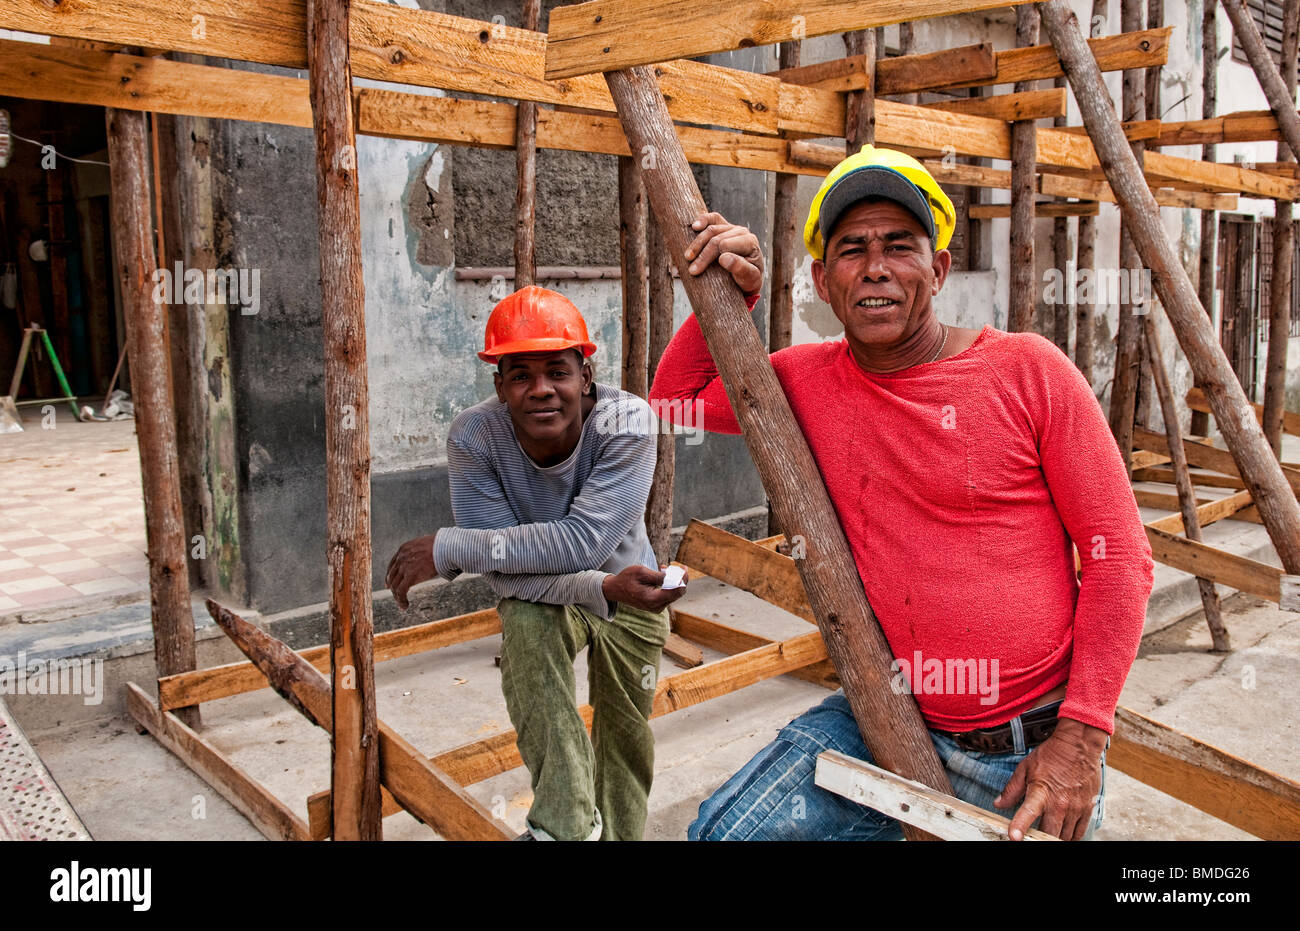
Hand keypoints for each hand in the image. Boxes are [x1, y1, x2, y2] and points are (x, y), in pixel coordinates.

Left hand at [386, 534, 438, 609]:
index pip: (392, 565)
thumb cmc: (443, 546)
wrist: (446, 546)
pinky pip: (401, 591)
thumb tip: (428, 559)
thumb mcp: (426, 546)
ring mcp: (405, 566)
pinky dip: (401, 600)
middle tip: (396, 596)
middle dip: (392, 587)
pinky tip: (405, 606)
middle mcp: (401, 557)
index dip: (390, 576)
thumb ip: (421, 553)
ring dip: (398, 597)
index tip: (389, 584)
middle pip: (392, 576)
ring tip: (403, 605)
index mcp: (404, 549)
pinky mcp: (410, 576)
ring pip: (395, 586)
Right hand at [601, 564, 687, 612]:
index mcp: (653, 599)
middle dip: (678, 578)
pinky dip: (668, 584)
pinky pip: (668, 594)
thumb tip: (676, 577)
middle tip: (673, 566)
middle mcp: (657, 607)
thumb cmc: (626, 579)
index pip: (677, 591)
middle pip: (678, 592)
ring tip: (663, 568)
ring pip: (674, 593)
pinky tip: (661, 575)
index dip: (683, 579)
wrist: (615, 590)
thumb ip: (660, 576)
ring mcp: (657, 607)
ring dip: (672, 580)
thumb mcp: (642, 572)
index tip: (684, 568)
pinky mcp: (656, 605)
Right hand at [684, 211, 764, 295]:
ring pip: (711, 229)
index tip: (698, 271)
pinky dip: (702, 220)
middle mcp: (742, 232)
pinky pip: (713, 218)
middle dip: (702, 254)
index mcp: (749, 242)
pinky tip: (694, 226)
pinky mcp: (724, 226)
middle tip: (691, 270)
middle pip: (716, 238)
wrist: (747, 279)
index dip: (710, 257)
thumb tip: (723, 257)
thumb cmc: (748, 280)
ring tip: (687, 257)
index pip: (725, 244)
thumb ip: (740, 268)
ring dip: (697, 244)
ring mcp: (732, 228)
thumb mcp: (749, 279)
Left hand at [994, 718, 1107, 840]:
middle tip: (1032, 838)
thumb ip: (1012, 789)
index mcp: (1041, 792)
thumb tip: (998, 804)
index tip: (1014, 837)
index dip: (1019, 826)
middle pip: (1049, 834)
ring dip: (1055, 838)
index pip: (1028, 813)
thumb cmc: (1051, 755)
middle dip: (1039, 840)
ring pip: (1065, 836)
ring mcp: (1075, 808)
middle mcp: (1060, 803)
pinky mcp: (1088, 808)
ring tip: (1047, 835)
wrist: (1079, 745)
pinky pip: (1079, 832)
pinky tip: (1063, 834)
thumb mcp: (1025, 768)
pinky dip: (1071, 837)